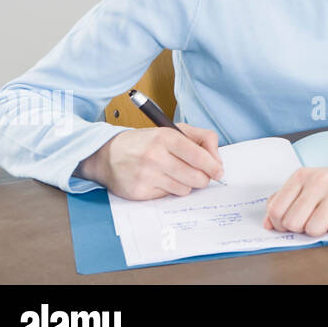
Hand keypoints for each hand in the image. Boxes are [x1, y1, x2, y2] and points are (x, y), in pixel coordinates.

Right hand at [78, 123, 223, 199]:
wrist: (108, 155)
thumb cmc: (147, 142)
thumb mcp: (174, 130)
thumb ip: (202, 139)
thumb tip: (217, 161)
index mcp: (165, 137)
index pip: (198, 155)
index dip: (213, 166)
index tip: (218, 172)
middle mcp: (154, 156)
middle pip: (195, 176)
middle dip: (203, 178)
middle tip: (202, 176)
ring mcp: (145, 175)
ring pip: (184, 189)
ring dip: (186, 184)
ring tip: (177, 175)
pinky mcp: (139, 192)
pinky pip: (167, 196)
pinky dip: (169, 190)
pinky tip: (161, 180)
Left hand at [264, 162, 327, 238]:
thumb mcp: (308, 187)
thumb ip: (284, 202)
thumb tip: (268, 224)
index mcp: (302, 176)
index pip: (276, 211)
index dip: (281, 225)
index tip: (295, 222)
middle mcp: (319, 179)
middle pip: (293, 223)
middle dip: (303, 228)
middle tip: (316, 220)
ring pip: (315, 229)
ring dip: (323, 230)